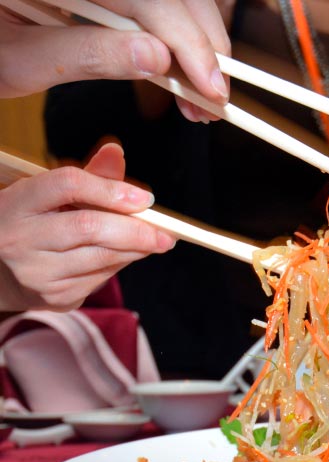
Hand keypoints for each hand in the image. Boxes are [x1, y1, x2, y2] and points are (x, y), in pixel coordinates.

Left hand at [0, 0, 229, 120]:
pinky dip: (164, 31)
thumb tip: (157, 60)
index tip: (212, 90)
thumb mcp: (14, 61)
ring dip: (188, 39)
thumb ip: (87, 55)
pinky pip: (143, 2)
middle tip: (213, 98)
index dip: (189, 45)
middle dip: (201, 42)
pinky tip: (170, 67)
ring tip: (193, 92)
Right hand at [0, 143, 175, 311]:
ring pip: (101, 258)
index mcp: (17, 202)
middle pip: (90, 226)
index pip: (66, 184)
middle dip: (136, 229)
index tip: (145, 199)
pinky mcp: (52, 297)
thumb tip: (116, 152)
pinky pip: (99, 279)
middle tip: (166, 233)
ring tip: (154, 242)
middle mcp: (20, 238)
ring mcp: (35, 272)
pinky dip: (119, 266)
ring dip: (136, 249)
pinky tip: (123, 257)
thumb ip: (87, 177)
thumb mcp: (48, 196)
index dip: (110, 189)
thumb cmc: (32, 224)